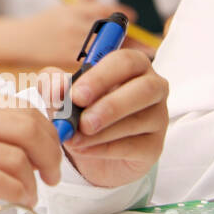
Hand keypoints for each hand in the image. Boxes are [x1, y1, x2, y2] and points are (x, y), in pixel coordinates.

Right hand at [0, 86, 61, 213]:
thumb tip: (27, 136)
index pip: (22, 107)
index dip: (47, 133)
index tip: (51, 152)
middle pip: (26, 127)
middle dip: (50, 154)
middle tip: (52, 174)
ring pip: (16, 157)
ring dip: (33, 181)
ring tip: (30, 194)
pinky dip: (19, 194)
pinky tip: (18, 201)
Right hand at [28, 0, 135, 67]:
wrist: (19, 41)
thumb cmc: (44, 23)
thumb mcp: (63, 7)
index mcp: (73, 9)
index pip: (103, 9)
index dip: (122, 13)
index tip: (135, 17)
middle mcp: (73, 25)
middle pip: (109, 30)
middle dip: (130, 37)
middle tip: (149, 42)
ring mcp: (71, 43)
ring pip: (104, 47)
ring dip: (124, 51)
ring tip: (143, 56)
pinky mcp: (68, 60)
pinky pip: (94, 61)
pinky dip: (109, 63)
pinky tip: (121, 67)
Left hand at [39, 49, 167, 188]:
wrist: (92, 152)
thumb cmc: (82, 111)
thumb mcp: (64, 95)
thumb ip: (56, 85)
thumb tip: (55, 86)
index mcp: (132, 65)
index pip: (125, 61)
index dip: (100, 78)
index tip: (76, 96)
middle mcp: (153, 87)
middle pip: (144, 89)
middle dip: (110, 105)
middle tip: (81, 121)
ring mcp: (158, 118)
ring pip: (139, 120)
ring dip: (102, 131)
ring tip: (74, 138)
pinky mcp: (154, 146)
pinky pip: (134, 146)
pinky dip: (104, 148)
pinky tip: (83, 149)